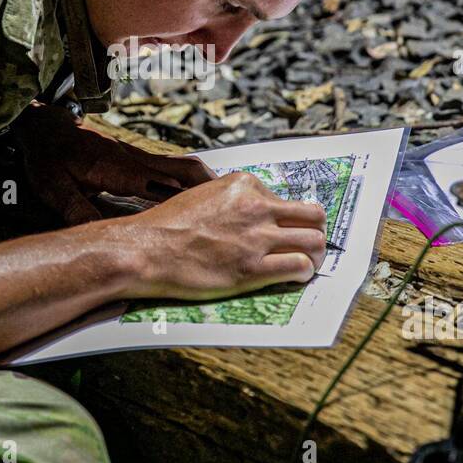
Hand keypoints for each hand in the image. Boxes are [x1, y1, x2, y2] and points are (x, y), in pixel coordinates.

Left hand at [11, 102, 215, 224]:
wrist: (44, 127)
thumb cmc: (47, 156)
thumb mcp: (54, 186)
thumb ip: (75, 208)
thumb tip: (96, 233)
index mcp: (119, 168)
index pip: (161, 183)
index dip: (187, 197)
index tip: (211, 212)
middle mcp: (135, 160)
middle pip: (182, 169)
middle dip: (210, 187)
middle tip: (234, 207)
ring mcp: (137, 157)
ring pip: (180, 166)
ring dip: (203, 182)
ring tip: (225, 203)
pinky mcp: (134, 158)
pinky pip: (169, 167)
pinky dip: (188, 180)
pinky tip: (196, 196)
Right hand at [123, 172, 327, 300]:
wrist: (147, 250)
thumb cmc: (169, 225)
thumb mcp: (206, 194)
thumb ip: (235, 199)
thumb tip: (256, 213)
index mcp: (245, 185)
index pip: (287, 199)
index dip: (288, 219)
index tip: (282, 231)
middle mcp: (256, 207)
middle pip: (314, 216)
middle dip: (315, 232)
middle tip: (307, 245)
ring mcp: (256, 238)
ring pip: (315, 241)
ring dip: (315, 254)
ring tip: (306, 263)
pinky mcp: (252, 269)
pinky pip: (299, 267)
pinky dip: (304, 273)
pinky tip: (294, 277)